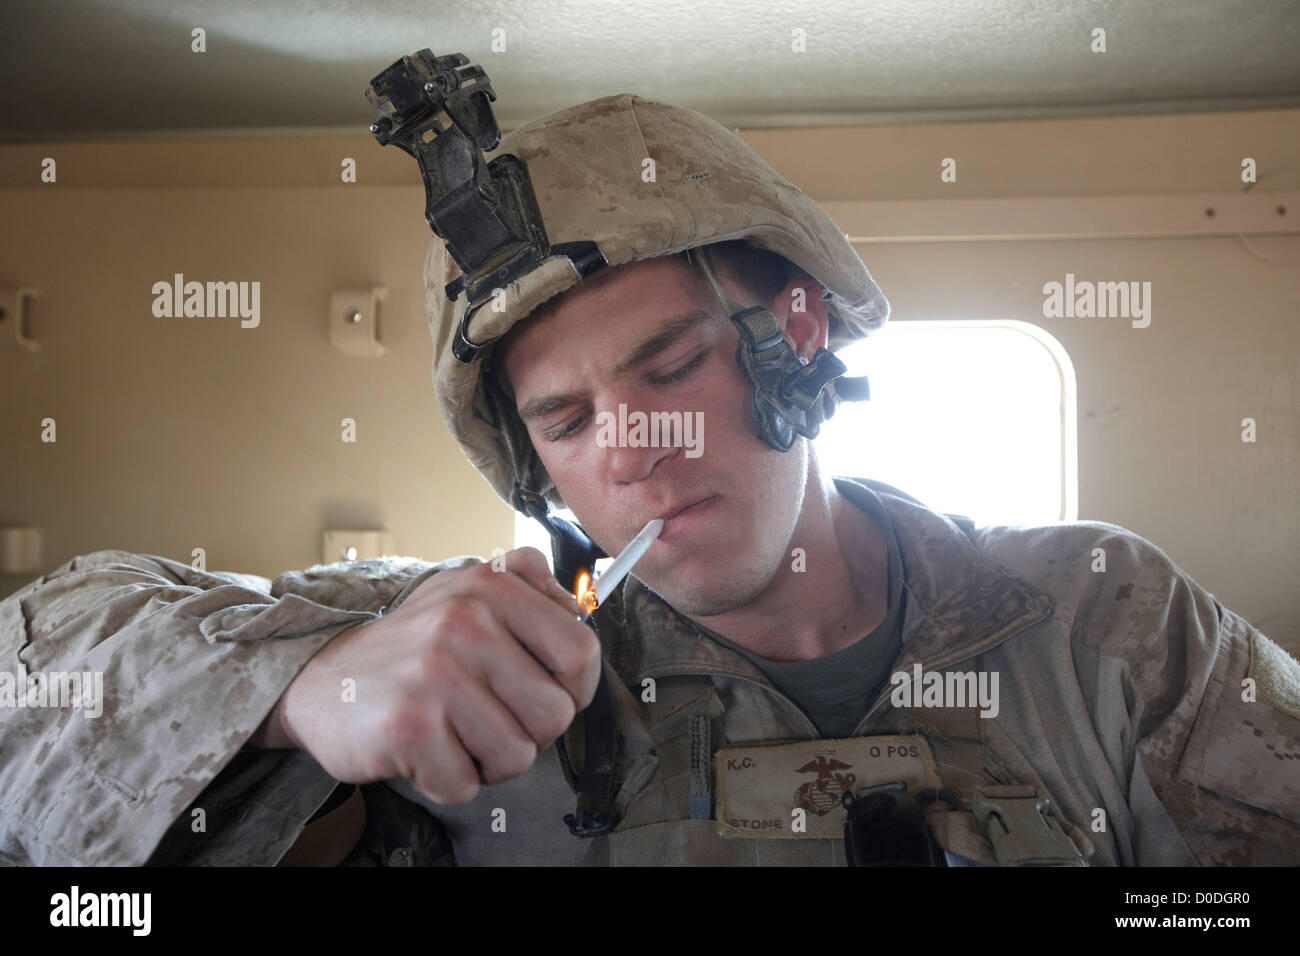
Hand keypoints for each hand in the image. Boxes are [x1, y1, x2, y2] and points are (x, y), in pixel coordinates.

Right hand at [256, 548, 599, 804]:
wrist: (320, 680)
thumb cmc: (411, 646)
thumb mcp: (467, 591)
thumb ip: (529, 585)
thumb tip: (582, 605)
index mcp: (490, 586)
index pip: (582, 652)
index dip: (577, 688)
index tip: (552, 693)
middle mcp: (465, 623)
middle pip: (555, 714)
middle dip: (528, 731)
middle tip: (487, 717)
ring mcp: (436, 675)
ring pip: (518, 756)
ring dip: (489, 760)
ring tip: (455, 732)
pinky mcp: (408, 727)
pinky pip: (468, 783)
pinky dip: (449, 779)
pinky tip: (425, 749)